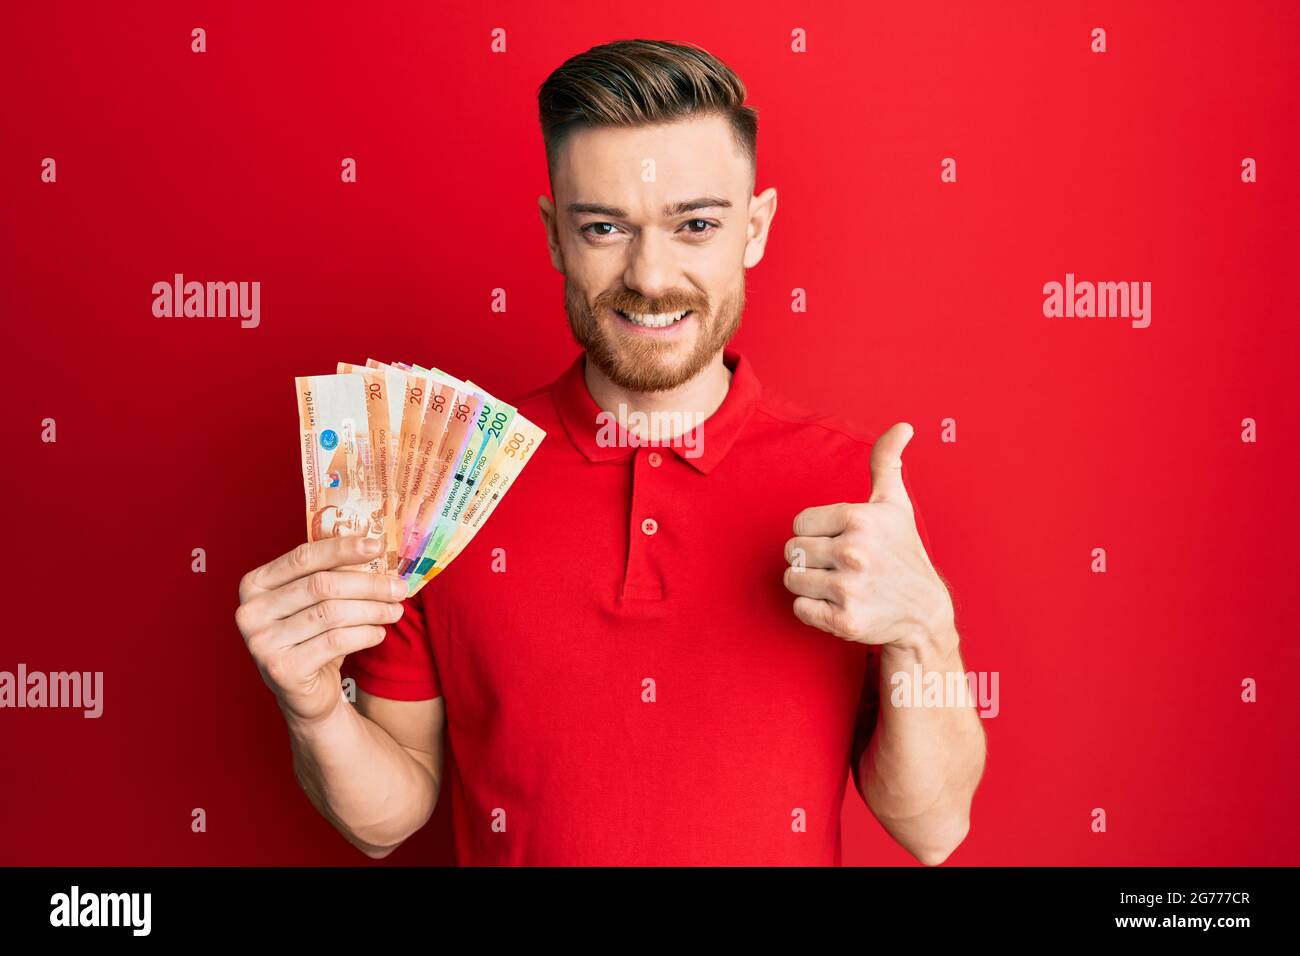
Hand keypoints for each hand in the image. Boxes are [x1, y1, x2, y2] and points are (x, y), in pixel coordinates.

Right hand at [236, 536, 406, 724]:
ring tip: (395, 611)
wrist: (305, 692)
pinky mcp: (281, 669)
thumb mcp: (315, 602)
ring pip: (331, 613)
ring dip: (372, 610)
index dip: (342, 548)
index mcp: (255, 584)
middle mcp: (250, 611)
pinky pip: (335, 642)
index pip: (303, 557)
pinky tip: (379, 633)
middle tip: (399, 588)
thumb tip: (372, 544)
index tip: (378, 546)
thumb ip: (331, 573)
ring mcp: (262, 642)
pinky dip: (364, 634)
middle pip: (321, 585)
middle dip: (368, 584)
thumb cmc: (312, 637)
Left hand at [783, 422, 952, 648]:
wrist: (924, 612)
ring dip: (810, 584)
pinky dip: (814, 610)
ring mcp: (849, 589)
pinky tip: (840, 605)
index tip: (841, 540)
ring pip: (792, 578)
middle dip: (811, 558)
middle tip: (840, 565)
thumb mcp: (895, 505)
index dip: (816, 532)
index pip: (799, 523)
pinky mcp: (844, 621)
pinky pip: (800, 608)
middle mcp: (854, 552)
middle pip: (792, 550)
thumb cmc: (902, 552)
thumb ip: (886, 462)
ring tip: (840, 584)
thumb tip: (903, 426)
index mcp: (860, 519)